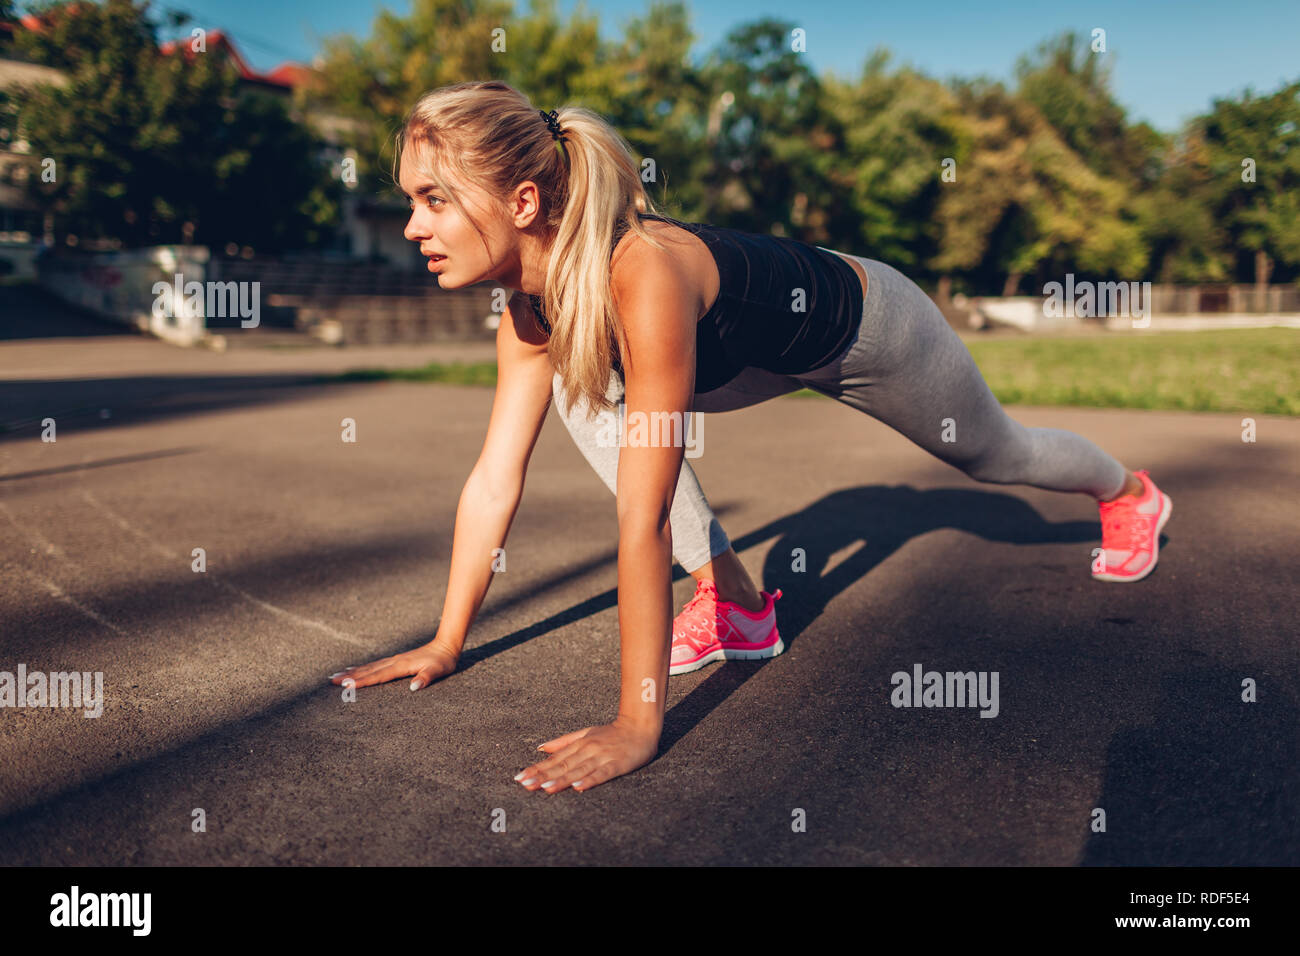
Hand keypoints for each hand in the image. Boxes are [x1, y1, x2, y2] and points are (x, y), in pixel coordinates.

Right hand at [328, 643, 458, 691]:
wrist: (445, 646)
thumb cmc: (442, 661)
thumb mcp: (438, 671)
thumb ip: (426, 678)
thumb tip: (414, 687)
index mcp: (401, 666)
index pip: (378, 676)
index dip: (363, 682)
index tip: (347, 686)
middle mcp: (394, 662)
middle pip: (368, 671)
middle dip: (350, 677)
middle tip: (332, 681)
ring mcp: (393, 660)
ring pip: (368, 667)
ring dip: (352, 672)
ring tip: (335, 676)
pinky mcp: (394, 660)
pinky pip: (374, 665)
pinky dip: (361, 668)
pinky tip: (353, 669)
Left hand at [515, 717, 659, 793]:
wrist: (641, 726)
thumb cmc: (613, 733)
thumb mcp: (586, 733)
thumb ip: (563, 742)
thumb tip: (540, 748)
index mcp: (579, 744)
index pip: (554, 759)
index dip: (537, 768)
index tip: (520, 777)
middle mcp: (588, 750)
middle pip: (562, 765)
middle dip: (543, 776)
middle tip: (525, 785)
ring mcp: (602, 757)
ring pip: (578, 771)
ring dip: (561, 780)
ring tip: (545, 789)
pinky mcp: (617, 765)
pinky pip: (601, 774)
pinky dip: (589, 780)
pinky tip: (578, 788)